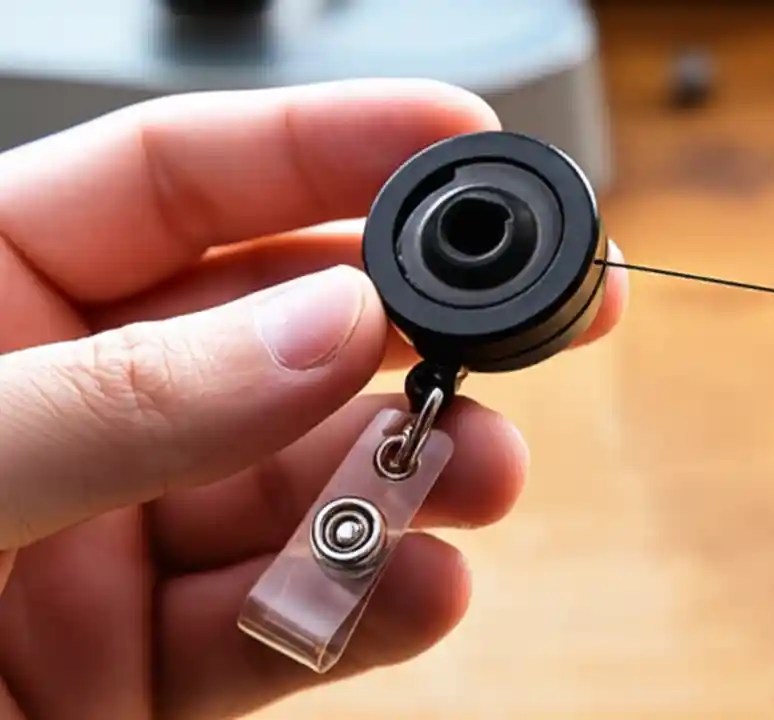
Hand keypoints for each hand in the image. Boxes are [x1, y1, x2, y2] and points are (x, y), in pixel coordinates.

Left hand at [0, 81, 626, 718]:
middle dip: (412, 329)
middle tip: (533, 324)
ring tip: (478, 479)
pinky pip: (284, 617)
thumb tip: (319, 326)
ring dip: (409, 478)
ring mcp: (115, 539)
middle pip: (277, 330)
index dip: (325, 148)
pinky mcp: (143, 664)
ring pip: (303, 482)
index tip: (457, 145)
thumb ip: (118, 401)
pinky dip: (366, 606)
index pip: (176, 183)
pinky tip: (422, 591)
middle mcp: (66, 411)